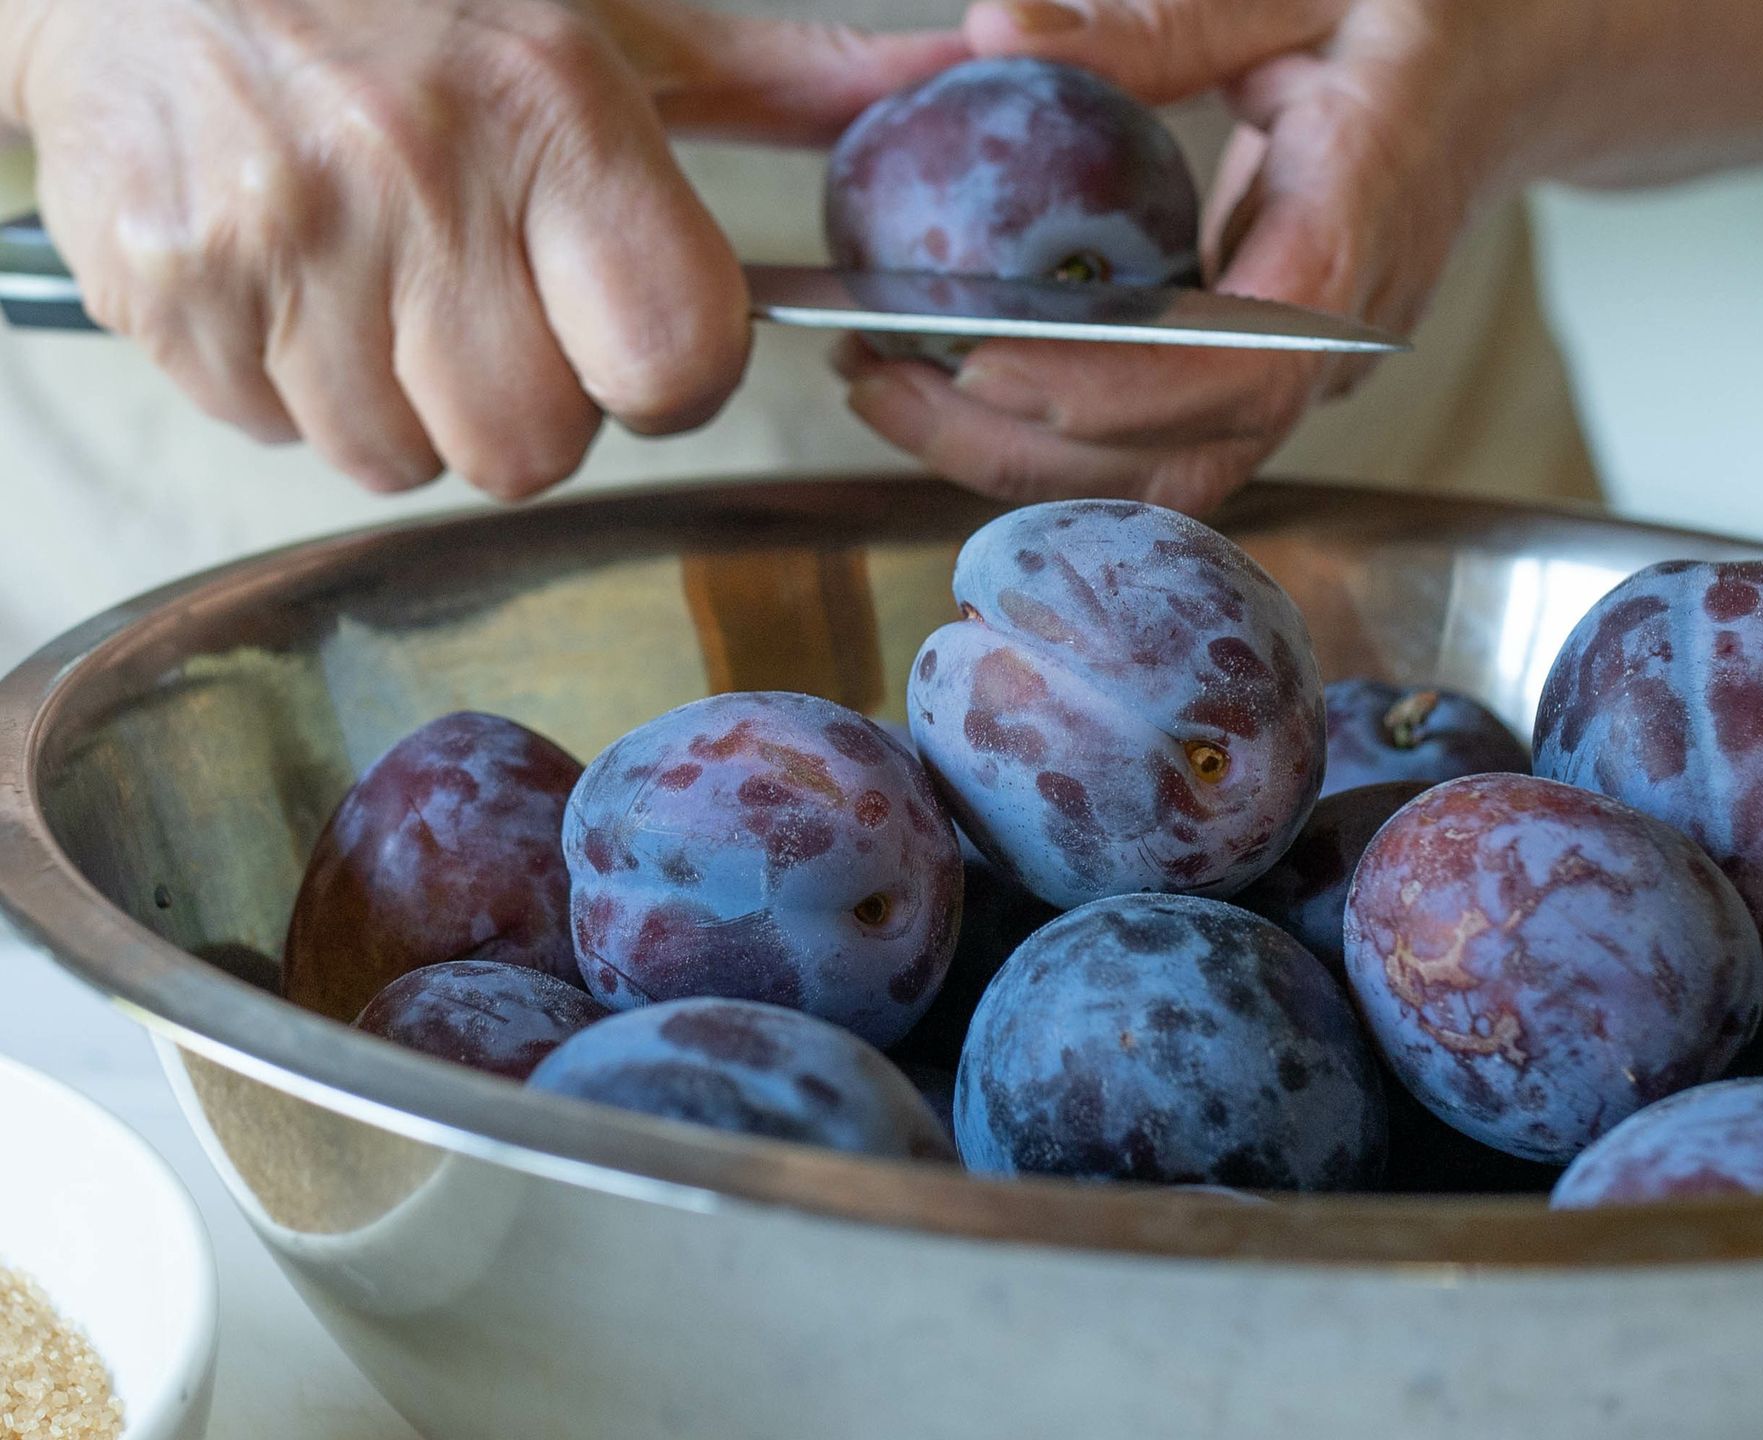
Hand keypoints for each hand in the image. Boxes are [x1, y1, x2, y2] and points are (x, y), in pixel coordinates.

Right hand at [0, 0, 963, 497]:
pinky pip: (274, 435)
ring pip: (402, 464)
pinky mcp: (164, 287)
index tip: (639, 339)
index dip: (673, 378)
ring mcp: (275, 241)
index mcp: (551, 109)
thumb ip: (778, 77)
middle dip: (532, 405)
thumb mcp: (609, 6)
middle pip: (532, 453)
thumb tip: (946, 81)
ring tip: (380, 276)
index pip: (675, 363)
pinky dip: (290, 382)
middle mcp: (414, 179)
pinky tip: (292, 275)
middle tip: (492, 303)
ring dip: (409, 401)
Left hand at [840, 0, 1511, 515]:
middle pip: (1187, 455)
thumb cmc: (1416, 16)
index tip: (985, 366)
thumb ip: (1158, 20)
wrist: (1510, 71)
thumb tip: (994, 34)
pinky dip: (1056, 432)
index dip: (1115, 390)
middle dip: (1023, 446)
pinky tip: (955, 379)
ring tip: (888, 385)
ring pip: (1168, 470)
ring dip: (1022, 455)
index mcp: (1357, 232)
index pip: (1246, 364)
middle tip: (877, 381)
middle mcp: (1337, 337)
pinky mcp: (1269, 375)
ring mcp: (1308, 372)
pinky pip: (1164, 438)